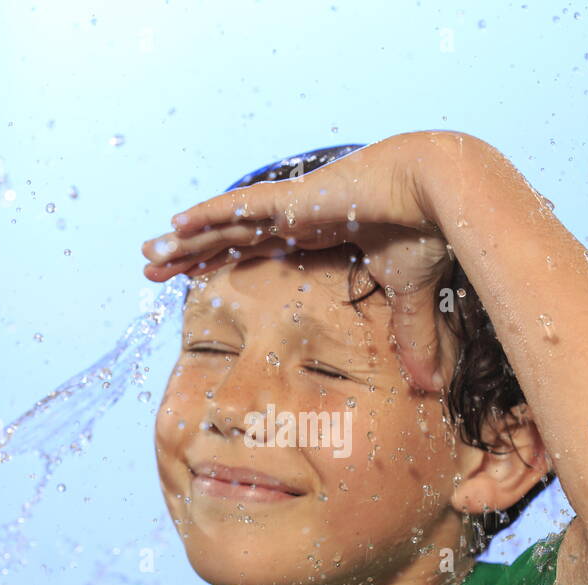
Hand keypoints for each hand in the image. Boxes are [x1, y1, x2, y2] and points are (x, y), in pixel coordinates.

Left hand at [140, 133, 454, 391]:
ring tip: (149, 252)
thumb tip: (430, 386)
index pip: (258, 250)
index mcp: (317, 235)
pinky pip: (236, 209)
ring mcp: (290, 207)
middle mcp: (296, 219)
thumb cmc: (426, 234)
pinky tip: (174, 224)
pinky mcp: (290, 201)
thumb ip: (412, 339)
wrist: (438, 196)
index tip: (195, 276)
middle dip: (191, 255)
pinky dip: (205, 216)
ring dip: (185, 241)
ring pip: (223, 225)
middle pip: (228, 239)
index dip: (224, 261)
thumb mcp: (410, 298)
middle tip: (155, 268)